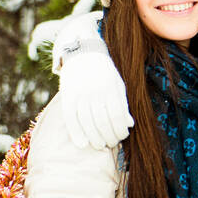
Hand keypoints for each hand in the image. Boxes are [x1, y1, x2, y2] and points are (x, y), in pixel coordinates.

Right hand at [53, 11, 132, 148]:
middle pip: (102, 121)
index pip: (117, 115)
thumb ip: (123, 103)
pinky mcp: (67, 94)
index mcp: (111, 87)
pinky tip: (81, 144)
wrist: (82, 51)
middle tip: (110, 144)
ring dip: (94, 137)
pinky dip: (76, 132)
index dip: (120, 130)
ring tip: (99, 145)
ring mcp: (80, 92)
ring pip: (87, 121)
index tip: (122, 137)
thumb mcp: (118, 83)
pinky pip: (70, 117)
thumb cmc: (104, 71)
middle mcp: (96, 90)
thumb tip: (130, 124)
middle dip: (108, 137)